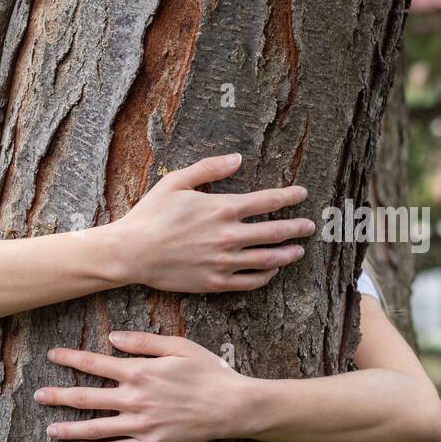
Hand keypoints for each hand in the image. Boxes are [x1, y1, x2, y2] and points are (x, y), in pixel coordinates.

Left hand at [36, 330, 250, 441]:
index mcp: (139, 372)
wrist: (231, 406)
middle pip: (85, 398)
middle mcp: (134, 399)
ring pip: (95, 428)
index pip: (94, 364)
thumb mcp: (178, 346)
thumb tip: (112, 338)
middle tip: (37, 396)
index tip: (51, 356)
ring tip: (50, 429)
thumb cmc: (208, 372)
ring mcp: (140, 424)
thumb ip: (143, 341)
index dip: (69, 359)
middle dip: (58, 396)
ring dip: (69, 428)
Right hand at [108, 153, 314, 292]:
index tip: (302, 194)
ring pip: (268, 259)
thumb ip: (209, 168)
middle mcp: (228, 236)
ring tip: (299, 251)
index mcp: (222, 208)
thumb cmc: (150, 215)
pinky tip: (271, 270)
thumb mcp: (176, 181)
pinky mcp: (215, 282)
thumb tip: (237, 159)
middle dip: (297, 227)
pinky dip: (265, 276)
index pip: (268, 200)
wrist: (131, 252)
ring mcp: (223, 262)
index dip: (289, 196)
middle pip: (275, 231)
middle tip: (309, 226)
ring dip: (288, 254)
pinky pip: (249, 282)